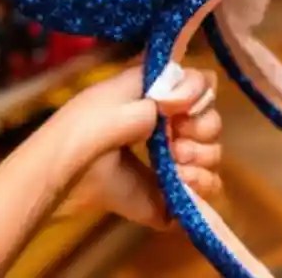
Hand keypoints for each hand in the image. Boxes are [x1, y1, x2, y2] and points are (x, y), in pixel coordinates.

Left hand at [55, 65, 222, 228]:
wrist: (69, 171)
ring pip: (213, 154)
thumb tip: (192, 99)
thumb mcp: (127, 90)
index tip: (179, 105)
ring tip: (175, 160)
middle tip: (176, 137)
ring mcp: (173, 163)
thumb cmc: (88, 124)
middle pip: (212, 122)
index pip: (203, 86)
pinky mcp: (171, 195)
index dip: (199, 93)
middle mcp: (171, 127)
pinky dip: (202, 182)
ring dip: (201, 155)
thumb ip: (170, 88)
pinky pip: (207, 188)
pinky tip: (182, 179)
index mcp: (161, 98)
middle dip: (202, 128)